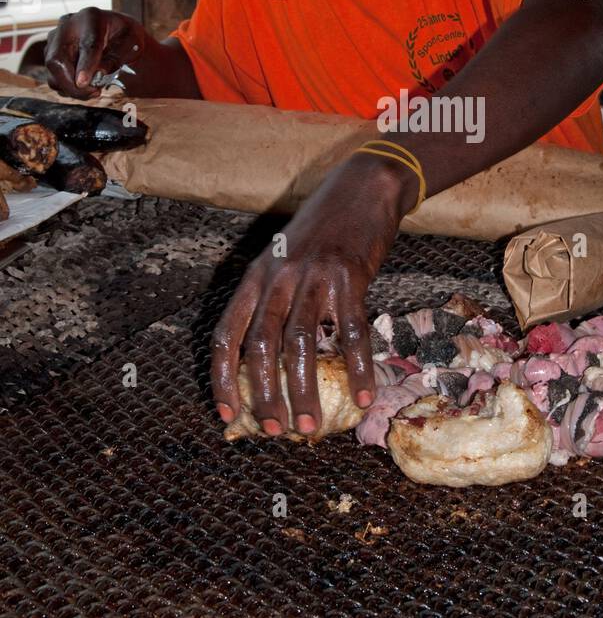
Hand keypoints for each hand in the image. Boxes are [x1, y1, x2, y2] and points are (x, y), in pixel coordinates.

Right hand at [44, 8, 149, 98]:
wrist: (114, 32)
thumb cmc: (124, 37)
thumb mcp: (133, 44)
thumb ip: (118, 57)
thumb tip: (98, 73)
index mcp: (92, 17)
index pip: (87, 44)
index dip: (85, 65)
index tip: (83, 83)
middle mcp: (68, 24)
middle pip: (58, 58)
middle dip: (71, 83)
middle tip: (93, 94)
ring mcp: (55, 38)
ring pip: (53, 69)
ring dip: (70, 88)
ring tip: (94, 91)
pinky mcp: (50, 52)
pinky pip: (52, 75)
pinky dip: (67, 87)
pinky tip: (84, 87)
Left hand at [211, 150, 417, 435]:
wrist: (362, 187)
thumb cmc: (324, 229)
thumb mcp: (285, 259)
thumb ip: (277, 299)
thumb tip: (278, 359)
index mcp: (255, 277)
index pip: (225, 335)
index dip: (223, 379)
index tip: (231, 414)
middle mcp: (276, 277)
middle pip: (260, 347)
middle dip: (265, 396)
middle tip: (278, 430)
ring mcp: (312, 276)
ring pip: (300, 345)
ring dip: (303, 391)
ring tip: (309, 424)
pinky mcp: (349, 276)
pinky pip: (350, 333)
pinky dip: (357, 369)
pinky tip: (363, 395)